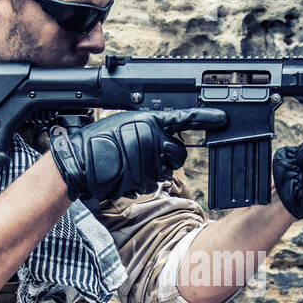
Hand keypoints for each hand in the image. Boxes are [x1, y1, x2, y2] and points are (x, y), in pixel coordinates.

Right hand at [49, 108, 226, 202]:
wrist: (79, 160)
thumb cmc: (97, 142)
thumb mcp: (124, 124)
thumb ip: (148, 129)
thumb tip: (165, 140)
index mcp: (149, 120)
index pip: (184, 118)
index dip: (206, 118)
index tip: (223, 118)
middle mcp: (152, 137)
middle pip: (179, 154)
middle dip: (168, 160)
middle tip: (147, 158)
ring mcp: (148, 158)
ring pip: (165, 173)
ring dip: (151, 173)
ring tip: (128, 166)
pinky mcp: (143, 176)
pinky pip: (152, 185)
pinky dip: (140, 184)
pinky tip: (124, 176)